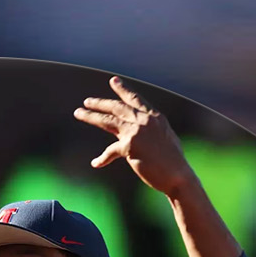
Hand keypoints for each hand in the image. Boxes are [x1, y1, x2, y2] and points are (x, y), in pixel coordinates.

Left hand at [75, 76, 197, 197]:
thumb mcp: (163, 137)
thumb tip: (135, 131)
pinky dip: (102, 159)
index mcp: (155, 117)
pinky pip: (110, 151)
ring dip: (91, 116)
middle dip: (100, 103)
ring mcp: (137, 132)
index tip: (113, 80)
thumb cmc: (172, 161)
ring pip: (108, 120)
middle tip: (87, 101)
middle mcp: (145, 120)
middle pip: (117, 107)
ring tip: (78, 112)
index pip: (135, 100)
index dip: (123, 90)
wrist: (177, 176)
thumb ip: (149, 130)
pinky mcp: (130, 146)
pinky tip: (95, 163)